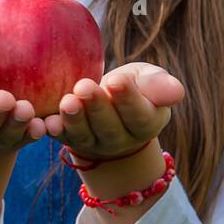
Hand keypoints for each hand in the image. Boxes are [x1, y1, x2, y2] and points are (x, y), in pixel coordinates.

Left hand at [43, 63, 184, 162]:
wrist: (111, 109)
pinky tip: (46, 122)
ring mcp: (93, 143)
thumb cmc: (134, 87)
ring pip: (83, 134)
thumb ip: (158, 85)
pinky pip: (61, 138)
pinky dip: (53, 131)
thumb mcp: (148, 80)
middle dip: (96, 106)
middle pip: (108, 126)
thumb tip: (177, 91)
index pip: (138, 114)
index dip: (128, 98)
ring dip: (74, 119)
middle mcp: (119, 139)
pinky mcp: (69, 139)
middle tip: (84, 86)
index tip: (118, 81)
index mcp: (145, 123)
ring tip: (67, 101)